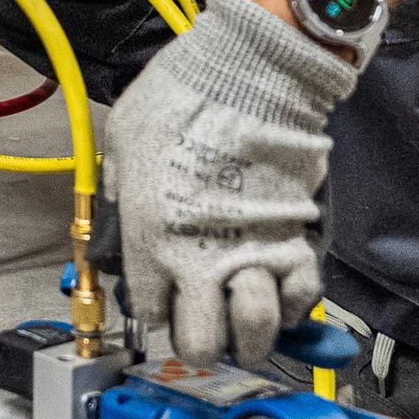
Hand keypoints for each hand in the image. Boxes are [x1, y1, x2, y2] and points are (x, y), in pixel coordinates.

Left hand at [106, 0, 358, 366]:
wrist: (249, 73)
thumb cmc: (180, 96)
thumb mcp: (122, 140)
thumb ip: (119, 188)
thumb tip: (116, 214)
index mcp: (147, 238)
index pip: (148, 311)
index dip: (155, 309)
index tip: (161, 297)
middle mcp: (197, 259)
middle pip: (201, 343)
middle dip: (201, 345)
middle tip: (204, 329)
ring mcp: (249, 253)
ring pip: (255, 332)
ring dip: (251, 336)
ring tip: (245, 326)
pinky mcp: (294, 239)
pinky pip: (301, 296)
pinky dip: (295, 305)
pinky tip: (282, 295)